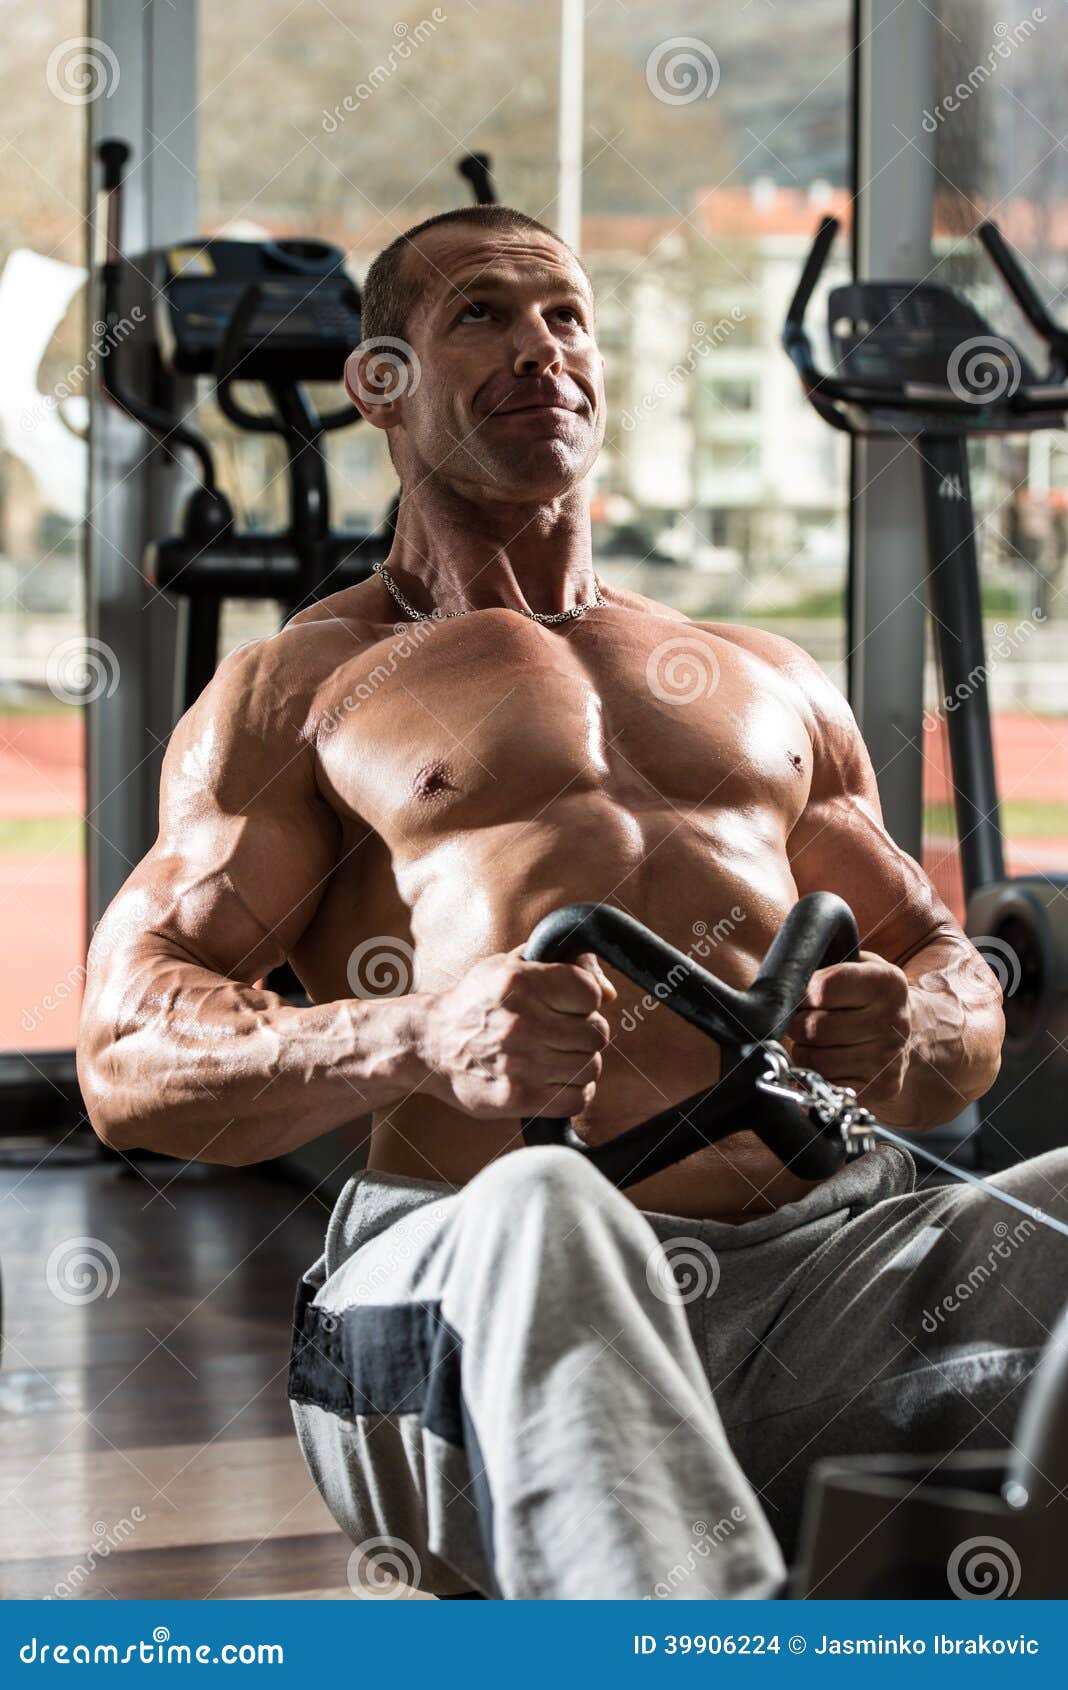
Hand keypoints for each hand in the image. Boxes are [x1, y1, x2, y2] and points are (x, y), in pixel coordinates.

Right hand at [420, 945, 616, 1120]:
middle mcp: (520, 1022)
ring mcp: (519, 1063)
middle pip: (596, 1033)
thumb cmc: (478, 1001)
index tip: (569, 1005)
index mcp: (520, 981)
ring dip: (581, 1062)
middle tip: (565, 1033)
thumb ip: (567, 964)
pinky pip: (577, 1099)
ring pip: (591, 1067)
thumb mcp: (512, 965)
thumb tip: (610, 995)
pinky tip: (559, 1080)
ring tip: (558, 1056)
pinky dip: (576, 1092)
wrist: (429, 1044)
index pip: (590, 994)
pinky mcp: (517, 1098)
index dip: (585, 1000)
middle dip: (586, 1033)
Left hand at [785, 950, 911, 1110]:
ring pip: (814, 1061)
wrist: (909, 1034)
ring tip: (818, 1043)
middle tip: (805, 1022)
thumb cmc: (867, 998)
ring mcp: (887, 1058)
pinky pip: (825, 1085)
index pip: (821, 989)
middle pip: (813, 1029)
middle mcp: (891, 1021)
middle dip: (797, 1026)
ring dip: (805, 1053)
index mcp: (885, 983)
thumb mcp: (855, 966)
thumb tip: (782, 981)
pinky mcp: (881, 1089)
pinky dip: (817, 1077)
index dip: (801, 994)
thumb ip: (822, 965)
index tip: (803, 996)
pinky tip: (830, 1063)